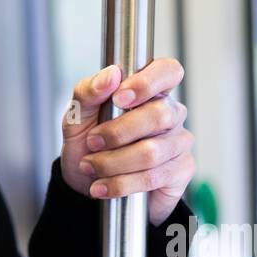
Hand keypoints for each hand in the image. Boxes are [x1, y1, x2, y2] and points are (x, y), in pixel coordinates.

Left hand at [59, 58, 194, 226]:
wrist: (86, 183)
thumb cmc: (88, 143)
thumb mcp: (77, 115)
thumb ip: (88, 91)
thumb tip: (110, 75)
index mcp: (149, 91)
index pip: (169, 71)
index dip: (147, 83)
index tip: (118, 99)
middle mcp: (170, 114)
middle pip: (159, 115)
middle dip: (117, 132)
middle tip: (93, 142)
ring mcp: (178, 143)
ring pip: (152, 151)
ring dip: (112, 162)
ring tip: (91, 166)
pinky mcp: (180, 172)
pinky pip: (153, 177)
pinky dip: (120, 183)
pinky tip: (102, 185)